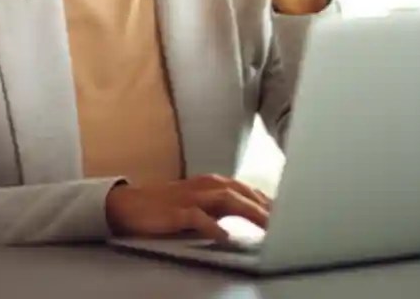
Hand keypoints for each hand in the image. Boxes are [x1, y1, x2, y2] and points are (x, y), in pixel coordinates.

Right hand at [105, 174, 272, 241]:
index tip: (290, 214)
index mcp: (213, 183)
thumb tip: (255, 216)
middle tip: (287, 221)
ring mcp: (190, 197)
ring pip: (226, 199)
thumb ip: (224, 207)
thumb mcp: (200, 204)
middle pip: (242, 192)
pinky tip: (224, 236)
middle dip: (266, 206)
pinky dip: (212, 226)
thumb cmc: (167, 207)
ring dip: (249, 211)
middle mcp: (205, 186)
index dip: (269, 201)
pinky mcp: (175, 212)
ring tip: (268, 226)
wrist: (128, 205)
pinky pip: (197, 217)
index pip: (248, 190)